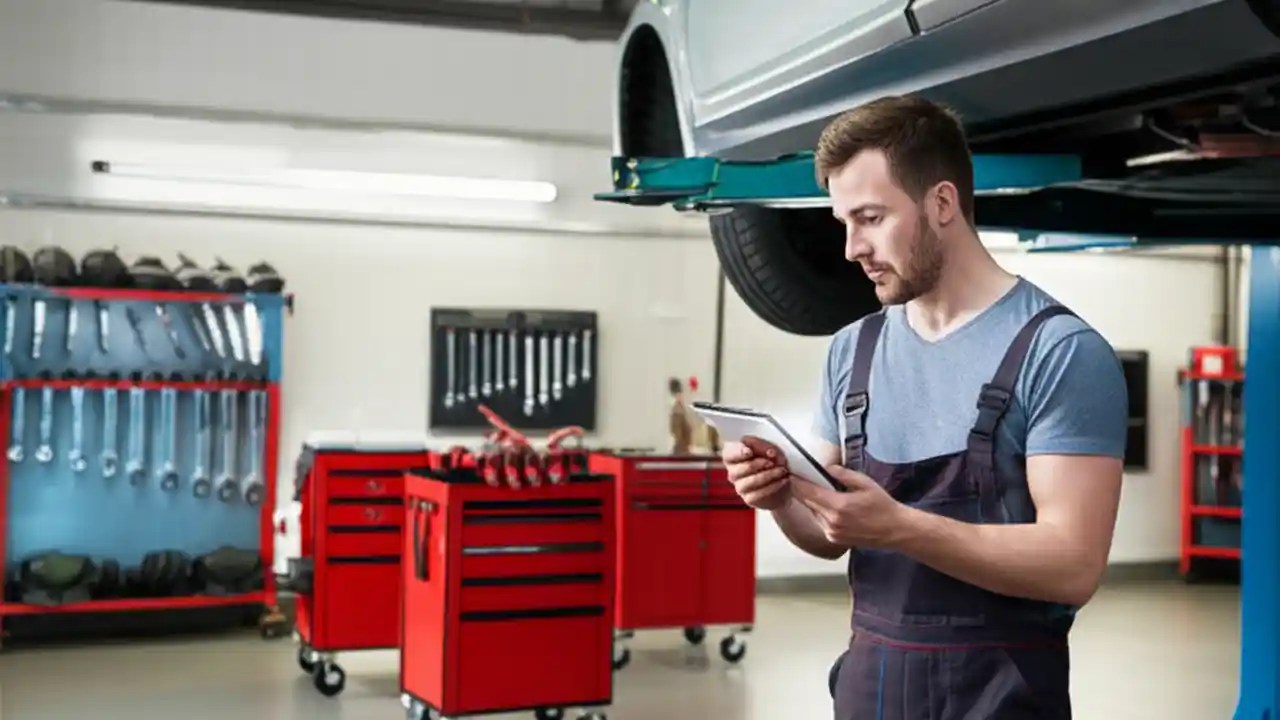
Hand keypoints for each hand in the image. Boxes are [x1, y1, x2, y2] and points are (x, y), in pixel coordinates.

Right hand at [721, 436, 791, 510]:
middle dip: (755, 465)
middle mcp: (734, 472)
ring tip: (781, 471)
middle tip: (771, 462)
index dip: (736, 452)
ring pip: (747, 483)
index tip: (749, 451)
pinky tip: (782, 481)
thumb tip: (761, 448)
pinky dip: (772, 487)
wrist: (786, 482)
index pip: (728, 454)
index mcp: (735, 455)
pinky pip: (757, 494)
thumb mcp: (770, 448)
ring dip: (767, 475)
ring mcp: (740, 487)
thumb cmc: (774, 461)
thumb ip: (762, 446)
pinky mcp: (750, 499)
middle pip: (736, 470)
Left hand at [790, 464, 906, 548]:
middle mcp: (832, 521)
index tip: (791, 474)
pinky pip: (820, 521)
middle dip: (802, 490)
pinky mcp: (834, 538)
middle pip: (807, 502)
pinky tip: (830, 506)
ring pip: (812, 512)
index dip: (797, 482)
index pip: (808, 492)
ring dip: (812, 502)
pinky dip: (820, 512)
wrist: (895, 530)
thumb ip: (844, 475)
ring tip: (819, 491)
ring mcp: (831, 532)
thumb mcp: (866, 483)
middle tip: (801, 478)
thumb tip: (827, 468)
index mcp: (839, 506)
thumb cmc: (883, 505)